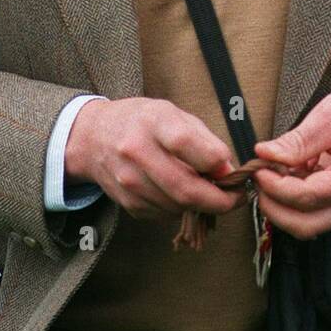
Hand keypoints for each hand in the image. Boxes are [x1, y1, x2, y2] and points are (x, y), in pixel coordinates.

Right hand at [64, 96, 247, 223]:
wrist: (95, 138)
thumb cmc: (143, 122)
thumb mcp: (174, 115)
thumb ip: (204, 141)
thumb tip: (227, 171)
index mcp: (153, 122)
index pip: (185, 144)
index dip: (215, 161)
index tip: (233, 171)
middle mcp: (136, 152)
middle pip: (184, 188)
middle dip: (218, 200)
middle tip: (235, 199)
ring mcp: (129, 181)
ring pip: (178, 207)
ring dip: (201, 206)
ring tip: (208, 192)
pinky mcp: (127, 203)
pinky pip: (165, 215)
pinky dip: (181, 209)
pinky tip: (182, 194)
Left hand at [249, 77, 330, 239]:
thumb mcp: (330, 115)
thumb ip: (297, 141)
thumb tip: (265, 155)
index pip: (308, 198)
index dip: (276, 187)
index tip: (258, 169)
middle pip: (307, 225)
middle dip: (275, 207)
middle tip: (259, 179)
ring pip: (309, 224)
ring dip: (283, 206)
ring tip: (271, 175)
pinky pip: (315, 211)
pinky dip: (294, 199)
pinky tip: (288, 175)